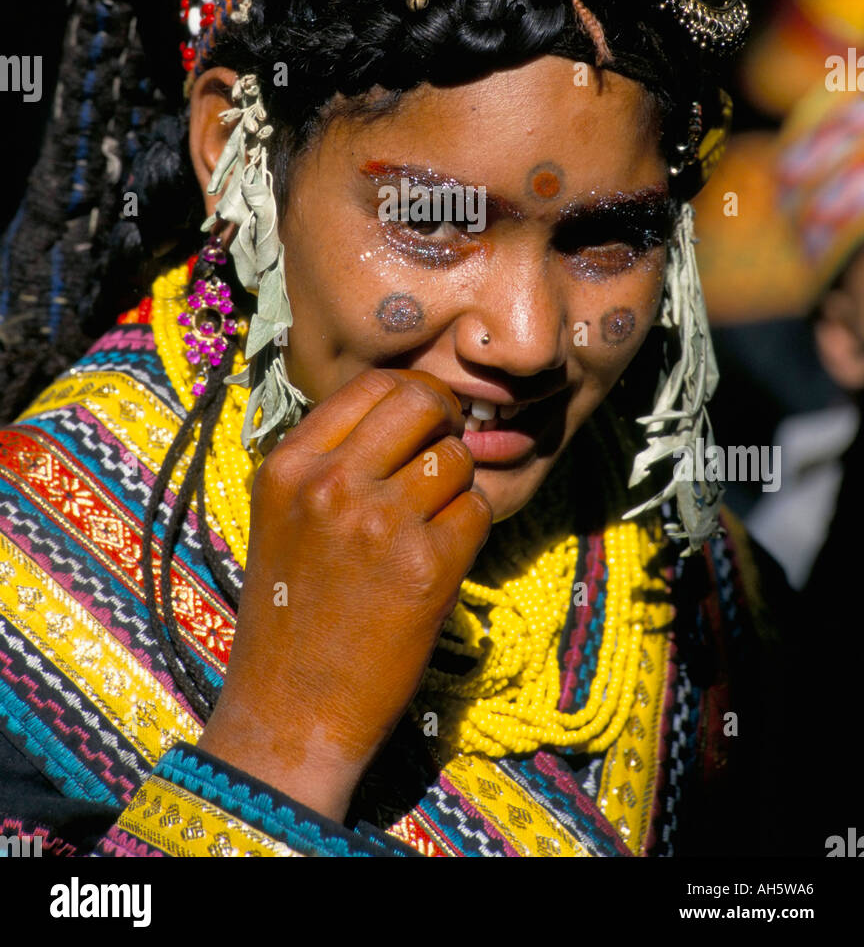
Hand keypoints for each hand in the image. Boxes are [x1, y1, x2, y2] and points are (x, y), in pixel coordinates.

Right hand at [197, 368, 491, 821]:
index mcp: (289, 466)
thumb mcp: (283, 517)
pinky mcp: (425, 566)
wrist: (290, 711)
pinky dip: (470, 530)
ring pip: (457, 458)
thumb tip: (402, 408)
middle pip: (422, 403)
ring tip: (435, 521)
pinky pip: (477, 511)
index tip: (425, 419)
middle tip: (447, 451)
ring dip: (459, 485)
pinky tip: (442, 559)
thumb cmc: (290, 614)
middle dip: (446, 422)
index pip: (374, 384)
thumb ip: (330, 460)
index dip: (414, 394)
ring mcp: (379, 522)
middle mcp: (330, 484)